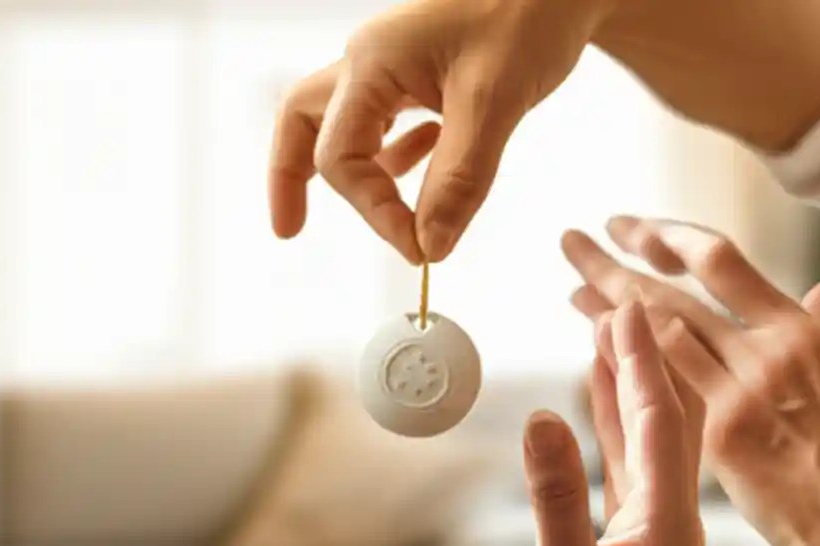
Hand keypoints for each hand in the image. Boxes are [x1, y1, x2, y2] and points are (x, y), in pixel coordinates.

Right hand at [268, 0, 613, 263]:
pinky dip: (396, 153)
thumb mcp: (496, 102)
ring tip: (380, 214)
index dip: (374, 211)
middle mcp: (369, 62)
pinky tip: (426, 168)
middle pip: (301, 122)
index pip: (342, 156)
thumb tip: (431, 246)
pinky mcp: (420, 71)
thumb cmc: (529, 18)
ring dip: (353, 171)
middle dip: (291, 176)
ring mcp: (391, 64)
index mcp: (372, 64)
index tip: (419, 249)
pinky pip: (385, 119)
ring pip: (341, 123)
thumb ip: (459, 179)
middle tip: (289, 230)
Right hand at [525, 299, 703, 545]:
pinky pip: (628, 457)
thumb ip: (554, 496)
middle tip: (617, 296)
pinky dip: (610, 416)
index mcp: (671, 520)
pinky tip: (591, 391)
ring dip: (627, 377)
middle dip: (644, 352)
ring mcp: (658, 521)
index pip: (662, 419)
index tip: (627, 303)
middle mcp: (674, 512)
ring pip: (646, 430)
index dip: (643, 359)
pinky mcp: (636, 532)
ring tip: (606, 324)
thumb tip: (540, 416)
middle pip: (666, 411)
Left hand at [564, 217, 819, 545]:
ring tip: (572, 289)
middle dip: (615, 267)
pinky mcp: (720, 437)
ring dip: (606, 313)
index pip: (720, 261)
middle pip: (671, 297)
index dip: (668, 238)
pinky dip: (625, 365)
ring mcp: (739, 396)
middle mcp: (765, 353)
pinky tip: (595, 346)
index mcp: (796, 327)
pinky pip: (660, 392)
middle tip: (573, 242)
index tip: (628, 227)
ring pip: (657, 341)